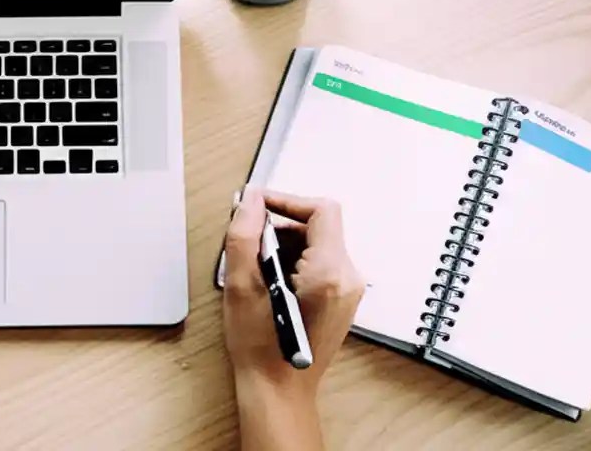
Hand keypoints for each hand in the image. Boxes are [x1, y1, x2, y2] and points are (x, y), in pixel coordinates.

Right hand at [222, 189, 363, 449]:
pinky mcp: (342, 299)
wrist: (278, 390)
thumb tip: (249, 201)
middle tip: (251, 250)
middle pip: (318, 226)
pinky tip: (271, 286)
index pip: (321, 210)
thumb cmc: (261, 349)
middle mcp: (347, 279)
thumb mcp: (242, 286)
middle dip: (280, 230)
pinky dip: (294, 263)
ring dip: (284, 247)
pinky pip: (320, 263)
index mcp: (329, 273)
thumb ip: (244, 235)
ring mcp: (348, 291)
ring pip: (317, 244)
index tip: (258, 206)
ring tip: (259, 274)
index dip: (287, 201)